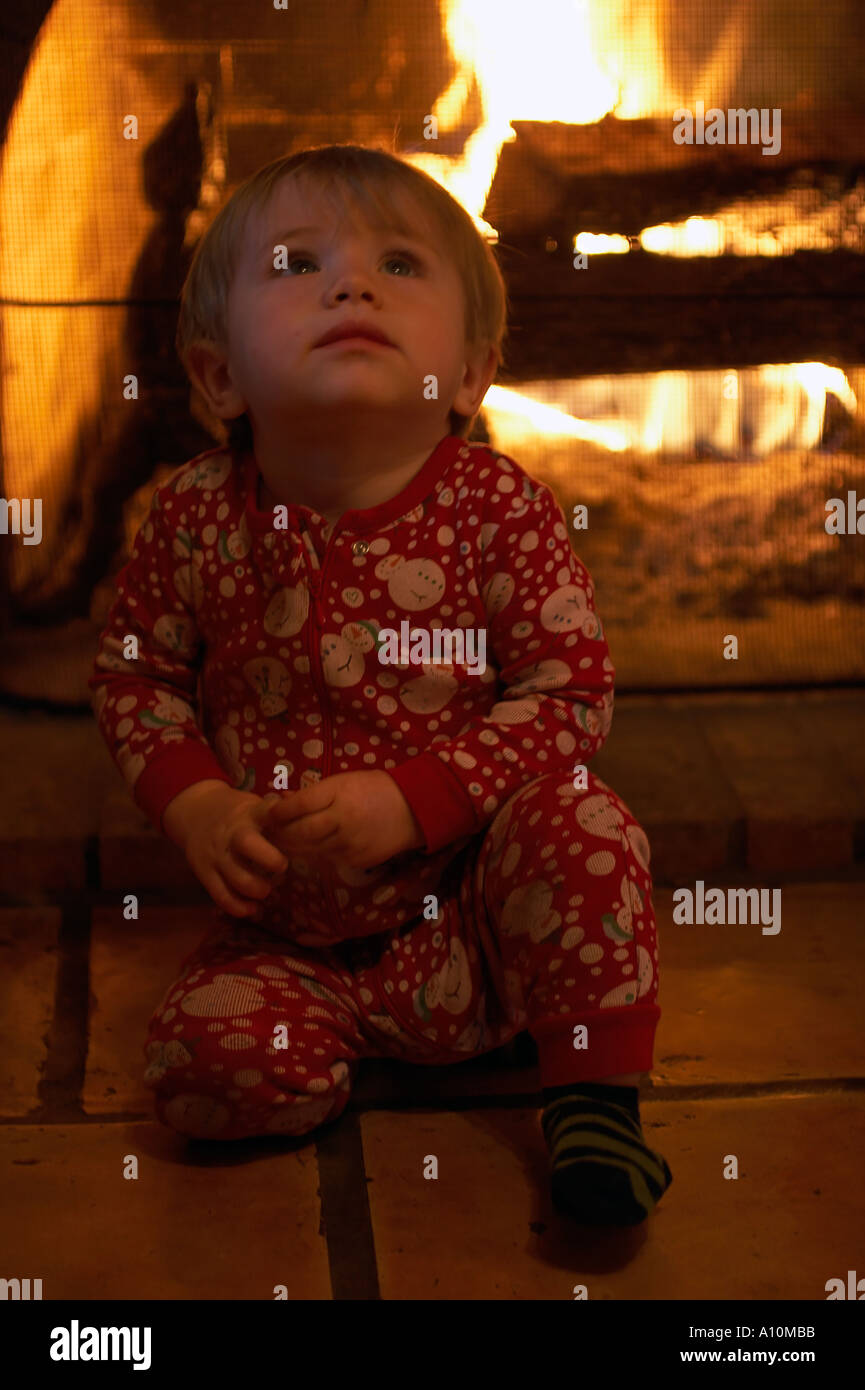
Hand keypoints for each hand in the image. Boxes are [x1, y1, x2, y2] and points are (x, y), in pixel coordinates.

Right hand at [163, 781, 287, 918]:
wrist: (194, 811)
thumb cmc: (236, 814)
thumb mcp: (254, 806)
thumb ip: (279, 815)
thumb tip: (310, 819)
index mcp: (249, 814)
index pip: (267, 812)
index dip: (283, 820)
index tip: (297, 832)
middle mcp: (231, 833)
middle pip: (248, 843)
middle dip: (271, 860)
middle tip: (282, 866)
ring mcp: (217, 855)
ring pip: (237, 878)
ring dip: (258, 889)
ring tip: (266, 889)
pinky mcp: (205, 873)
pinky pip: (222, 896)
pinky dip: (240, 907)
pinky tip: (252, 908)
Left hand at [262, 771, 424, 871]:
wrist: (412, 809)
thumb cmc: (374, 789)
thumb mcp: (343, 781)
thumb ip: (315, 794)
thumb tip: (283, 804)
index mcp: (339, 794)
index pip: (299, 805)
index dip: (279, 812)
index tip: (268, 814)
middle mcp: (343, 820)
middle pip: (300, 832)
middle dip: (282, 834)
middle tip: (269, 833)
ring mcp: (349, 843)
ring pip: (311, 850)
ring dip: (295, 846)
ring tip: (285, 841)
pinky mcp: (355, 860)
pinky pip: (328, 858)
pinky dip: (316, 853)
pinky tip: (313, 847)